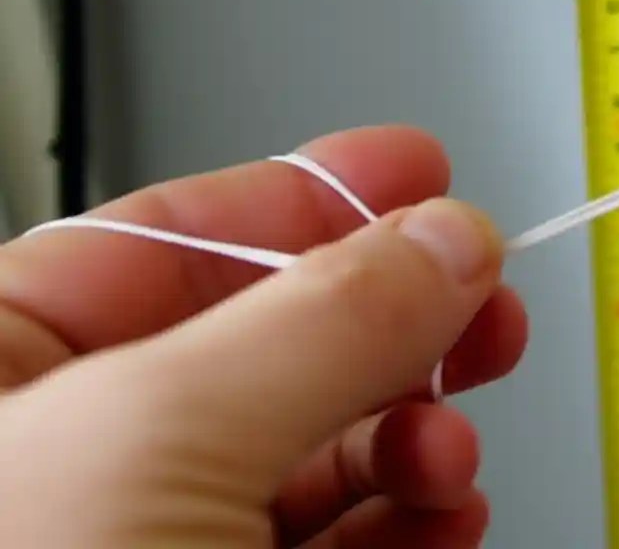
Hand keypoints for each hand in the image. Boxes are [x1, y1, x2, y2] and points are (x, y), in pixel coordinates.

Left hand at [0, 126, 527, 546]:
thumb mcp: (163, 438)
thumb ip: (319, 324)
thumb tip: (442, 241)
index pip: (161, 243)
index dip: (305, 197)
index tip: (416, 168)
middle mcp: (76, 459)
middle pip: (270, 344)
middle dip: (396, 322)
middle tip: (480, 294)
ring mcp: (155, 540)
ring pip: (316, 451)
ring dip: (414, 437)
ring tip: (448, 446)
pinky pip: (341, 544)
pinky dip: (411, 520)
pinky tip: (446, 510)